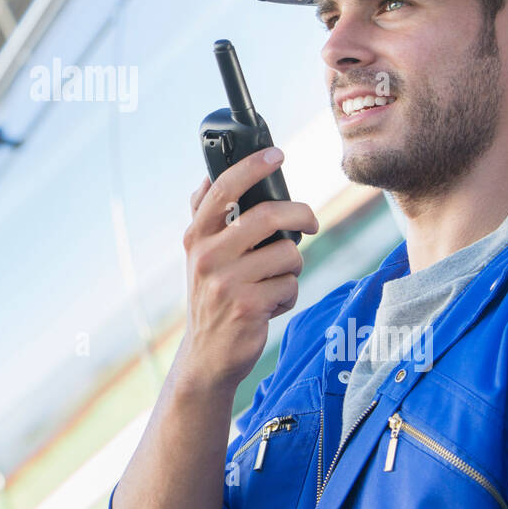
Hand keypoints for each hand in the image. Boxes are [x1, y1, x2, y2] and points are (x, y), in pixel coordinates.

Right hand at [177, 147, 318, 393]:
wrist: (206, 354)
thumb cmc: (212, 296)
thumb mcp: (200, 255)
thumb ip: (207, 219)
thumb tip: (210, 175)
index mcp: (197, 235)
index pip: (223, 188)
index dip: (252, 166)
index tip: (277, 153)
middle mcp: (207, 255)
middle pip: (268, 215)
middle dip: (300, 214)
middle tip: (311, 221)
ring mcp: (226, 282)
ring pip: (287, 254)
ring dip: (293, 267)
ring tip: (275, 280)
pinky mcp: (248, 307)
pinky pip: (290, 285)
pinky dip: (288, 294)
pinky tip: (271, 304)